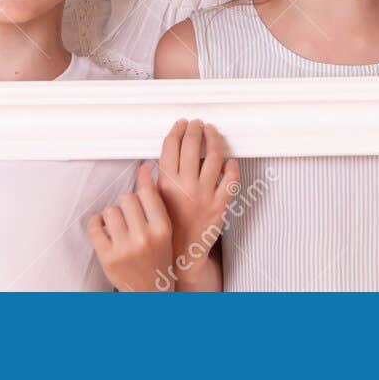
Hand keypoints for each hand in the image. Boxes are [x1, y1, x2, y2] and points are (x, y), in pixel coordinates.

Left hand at [87, 164, 173, 291]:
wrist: (150, 291)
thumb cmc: (158, 258)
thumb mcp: (165, 231)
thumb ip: (156, 202)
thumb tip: (145, 169)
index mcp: (162, 229)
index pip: (147, 192)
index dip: (142, 181)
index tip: (141, 172)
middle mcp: (144, 238)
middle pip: (127, 198)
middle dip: (127, 203)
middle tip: (130, 212)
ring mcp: (124, 248)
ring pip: (110, 210)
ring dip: (112, 214)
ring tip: (118, 223)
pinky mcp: (107, 257)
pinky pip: (95, 227)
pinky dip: (96, 223)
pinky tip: (103, 227)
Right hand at [154, 119, 238, 285]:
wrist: (182, 255)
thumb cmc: (168, 228)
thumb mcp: (154, 202)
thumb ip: (152, 182)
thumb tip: (147, 164)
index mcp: (166, 184)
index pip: (171, 147)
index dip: (176, 131)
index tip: (180, 124)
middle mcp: (186, 187)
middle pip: (192, 146)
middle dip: (195, 129)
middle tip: (197, 124)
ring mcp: (205, 194)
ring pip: (214, 157)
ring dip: (214, 139)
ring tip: (212, 133)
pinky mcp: (221, 204)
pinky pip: (231, 179)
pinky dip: (232, 166)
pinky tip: (228, 160)